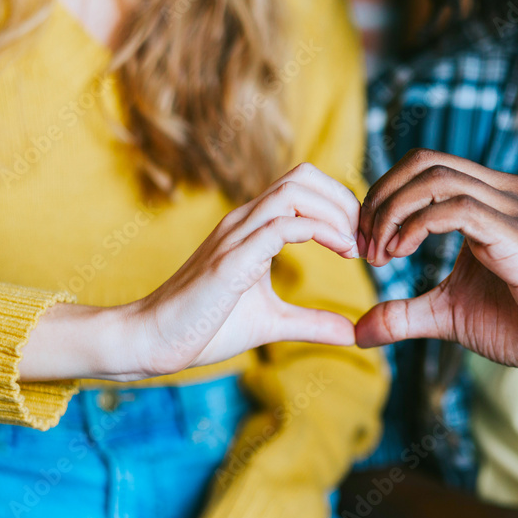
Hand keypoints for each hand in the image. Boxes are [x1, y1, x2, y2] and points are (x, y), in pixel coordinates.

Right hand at [116, 162, 360, 379]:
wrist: (154, 341)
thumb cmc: (205, 328)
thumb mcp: (272, 324)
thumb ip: (311, 323)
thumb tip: (351, 332)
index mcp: (251, 228)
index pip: (302, 187)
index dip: (340, 205)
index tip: (360, 242)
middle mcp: (243, 221)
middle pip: (303, 176)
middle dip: (344, 201)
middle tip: (363, 240)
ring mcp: (235, 236)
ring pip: (294, 191)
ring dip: (335, 213)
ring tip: (353, 247)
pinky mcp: (231, 260)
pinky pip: (280, 225)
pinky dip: (318, 231)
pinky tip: (339, 252)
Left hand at [355, 149, 517, 392]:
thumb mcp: (449, 315)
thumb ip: (404, 314)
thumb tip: (358, 330)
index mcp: (492, 199)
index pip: (425, 168)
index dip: (384, 197)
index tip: (363, 241)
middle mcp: (505, 192)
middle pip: (425, 161)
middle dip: (380, 197)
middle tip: (362, 244)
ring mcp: (515, 209)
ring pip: (436, 178)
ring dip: (392, 212)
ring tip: (378, 254)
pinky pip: (456, 208)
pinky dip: (416, 226)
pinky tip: (400, 253)